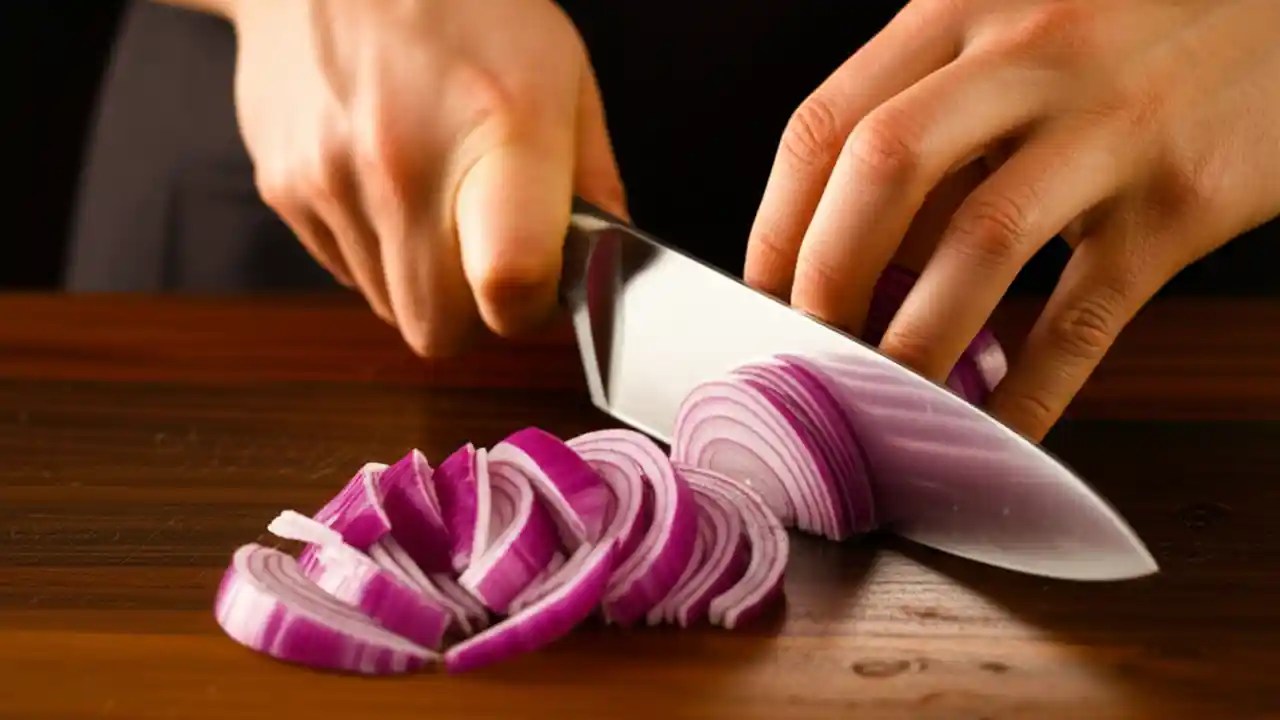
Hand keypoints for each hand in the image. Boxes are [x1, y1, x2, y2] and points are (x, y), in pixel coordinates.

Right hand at [228, 0, 625, 354]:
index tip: (536, 285)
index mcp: (498, 132)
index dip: (529, 308)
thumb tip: (603, 266)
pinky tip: (384, 181)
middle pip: (438, 329)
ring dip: (421, 281)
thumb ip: (591, 180)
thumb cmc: (463, 5)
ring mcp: (331, 181)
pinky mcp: (283, 188)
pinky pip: (344, 270)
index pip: (510, 284)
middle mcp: (404, 165)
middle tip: (486, 256)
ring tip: (432, 199)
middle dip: (472, 313)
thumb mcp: (561, 71)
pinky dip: (374, 250)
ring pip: (388, 307)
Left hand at [745, 0, 1279, 440]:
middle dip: (825, 281)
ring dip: (911, 345)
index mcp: (959, 9)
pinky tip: (990, 430)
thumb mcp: (1013, 36)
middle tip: (810, 351)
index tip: (760, 299)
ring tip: (882, 400)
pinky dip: (1026, 391)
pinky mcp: (1182, 200)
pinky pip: (1082, 318)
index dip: (775, 227)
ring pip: (978, 247)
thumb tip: (862, 261)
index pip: (826, 126)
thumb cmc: (1128, 25)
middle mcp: (1026, 56)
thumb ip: (937, 125)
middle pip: (880, 172)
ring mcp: (1109, 126)